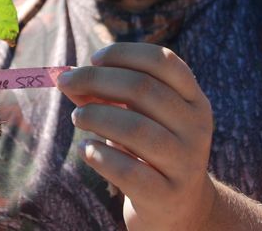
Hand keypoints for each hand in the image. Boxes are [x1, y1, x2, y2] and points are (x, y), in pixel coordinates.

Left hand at [57, 43, 215, 229]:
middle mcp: (196, 127)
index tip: (93, 59)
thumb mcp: (135, 116)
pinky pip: (129, 171)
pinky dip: (100, 156)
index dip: (124, 54)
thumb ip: (102, 94)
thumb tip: (65, 76)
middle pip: (143, 89)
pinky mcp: (168, 195)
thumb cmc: (148, 150)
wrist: (177, 208)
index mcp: (193, 98)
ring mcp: (186, 162)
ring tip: (76, 118)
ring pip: (136, 129)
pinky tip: (86, 150)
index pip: (163, 61)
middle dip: (96, 80)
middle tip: (66, 83)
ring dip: (96, 116)